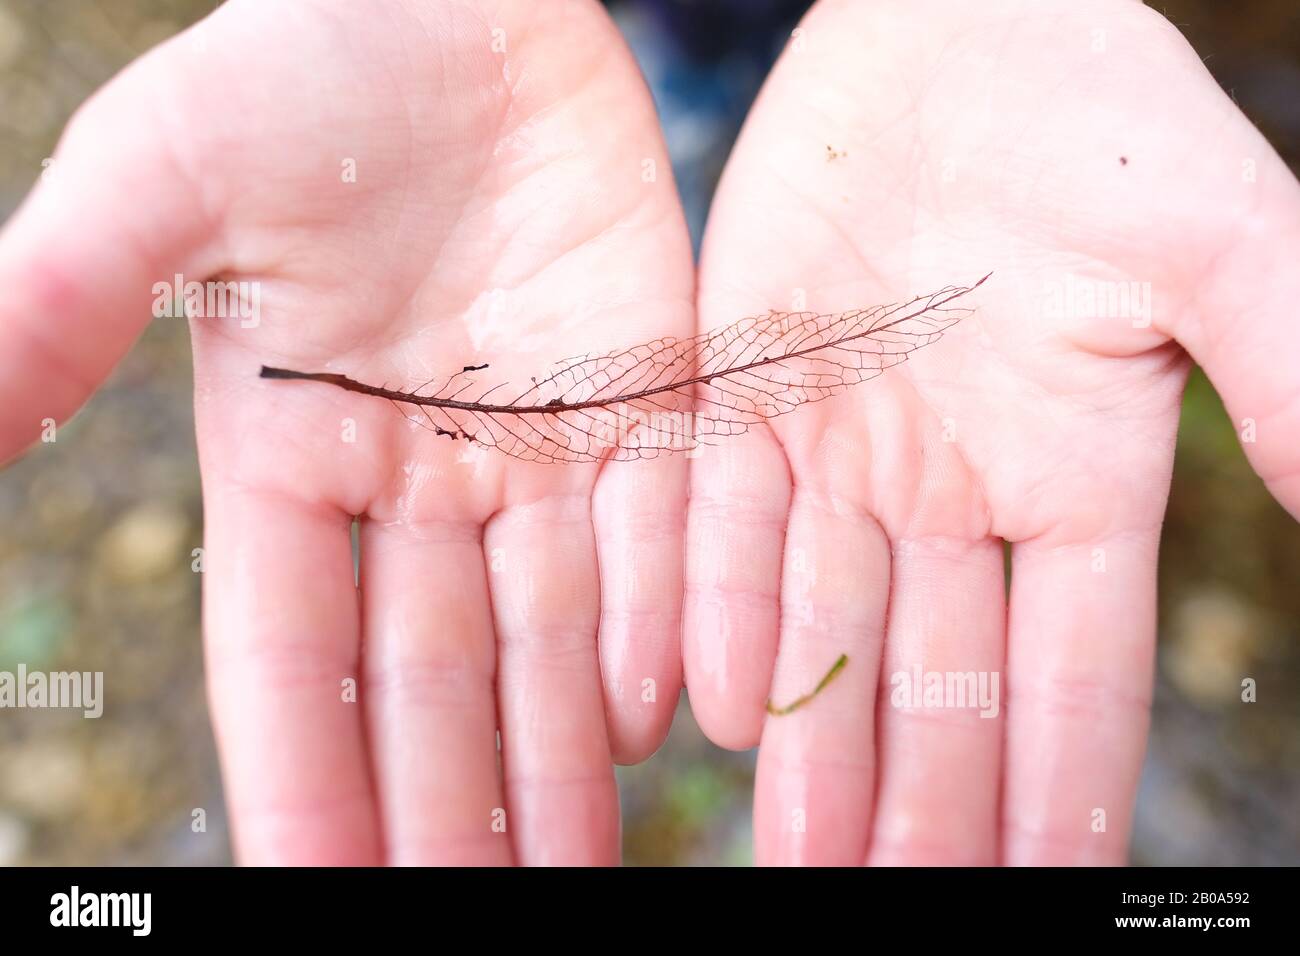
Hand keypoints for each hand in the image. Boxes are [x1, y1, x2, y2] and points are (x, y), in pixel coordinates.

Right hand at [0, 0, 692, 863]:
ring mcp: (540, 446)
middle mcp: (423, 477)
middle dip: (445, 805)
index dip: (301, 777)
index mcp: (294, 453)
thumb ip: (52, 309)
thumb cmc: (298, 69)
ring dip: (558, 758)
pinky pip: (651, 535)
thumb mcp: (153, 183)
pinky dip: (654, 624)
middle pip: (432, 676)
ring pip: (550, 635)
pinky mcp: (643, 397)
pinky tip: (657, 723)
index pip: (292, 656)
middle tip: (473, 913)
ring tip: (572, 871)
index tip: (311, 890)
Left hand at [685, 0, 1299, 864]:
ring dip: (810, 736)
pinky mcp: (750, 394)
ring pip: (823, 622)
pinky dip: (717, 605)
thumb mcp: (1215, 241)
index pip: (1068, 669)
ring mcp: (845, 448)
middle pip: (936, 678)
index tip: (1049, 887)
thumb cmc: (1094, 115)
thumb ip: (1282, 372)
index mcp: (1075, 477)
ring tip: (798, 854)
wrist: (951, 23)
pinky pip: (724, 520)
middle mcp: (952, 489)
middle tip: (892, 900)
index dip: (1059, 782)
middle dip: (920, 796)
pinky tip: (707, 702)